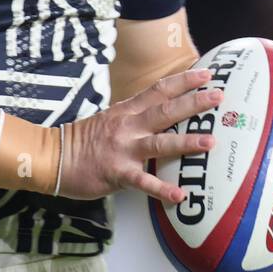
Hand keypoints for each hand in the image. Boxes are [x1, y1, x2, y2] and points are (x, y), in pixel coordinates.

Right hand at [62, 68, 220, 204]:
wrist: (54, 157)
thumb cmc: (84, 140)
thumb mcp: (111, 119)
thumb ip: (135, 116)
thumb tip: (161, 115)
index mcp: (127, 111)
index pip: (159, 90)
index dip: (183, 81)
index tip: (207, 74)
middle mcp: (128, 126)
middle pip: (165, 111)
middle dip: (193, 103)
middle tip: (218, 96)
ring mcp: (123, 149)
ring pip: (159, 143)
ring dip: (186, 142)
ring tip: (210, 142)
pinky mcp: (117, 173)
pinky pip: (143, 182)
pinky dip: (162, 190)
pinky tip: (179, 196)